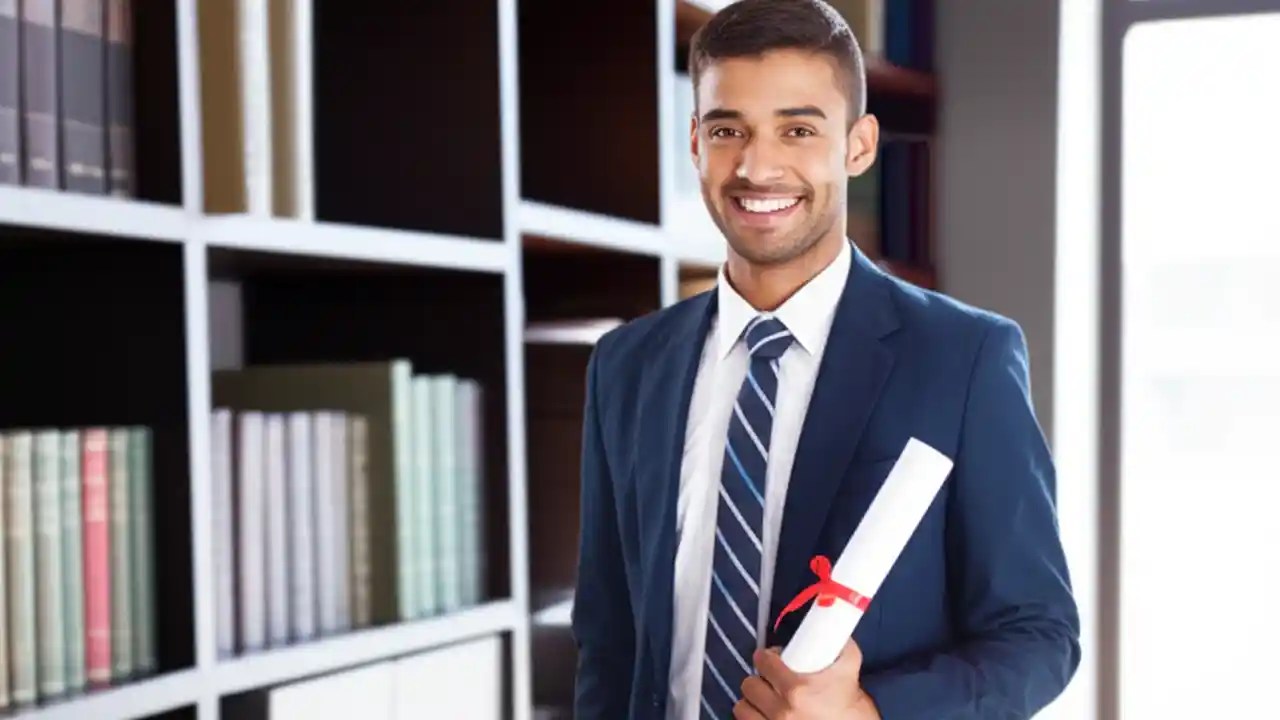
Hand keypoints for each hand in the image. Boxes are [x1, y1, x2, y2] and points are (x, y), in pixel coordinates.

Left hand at [733, 638, 880, 719]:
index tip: (770, 658)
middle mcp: (781, 711)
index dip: (765, 657)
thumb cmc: (850, 703)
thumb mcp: (849, 667)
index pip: (763, 663)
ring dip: (752, 701)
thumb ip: (841, 642)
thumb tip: (830, 622)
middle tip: (769, 680)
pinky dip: (753, 717)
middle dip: (759, 679)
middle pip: (749, 685)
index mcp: (797, 689)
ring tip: (764, 699)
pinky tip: (763, 715)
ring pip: (743, 707)